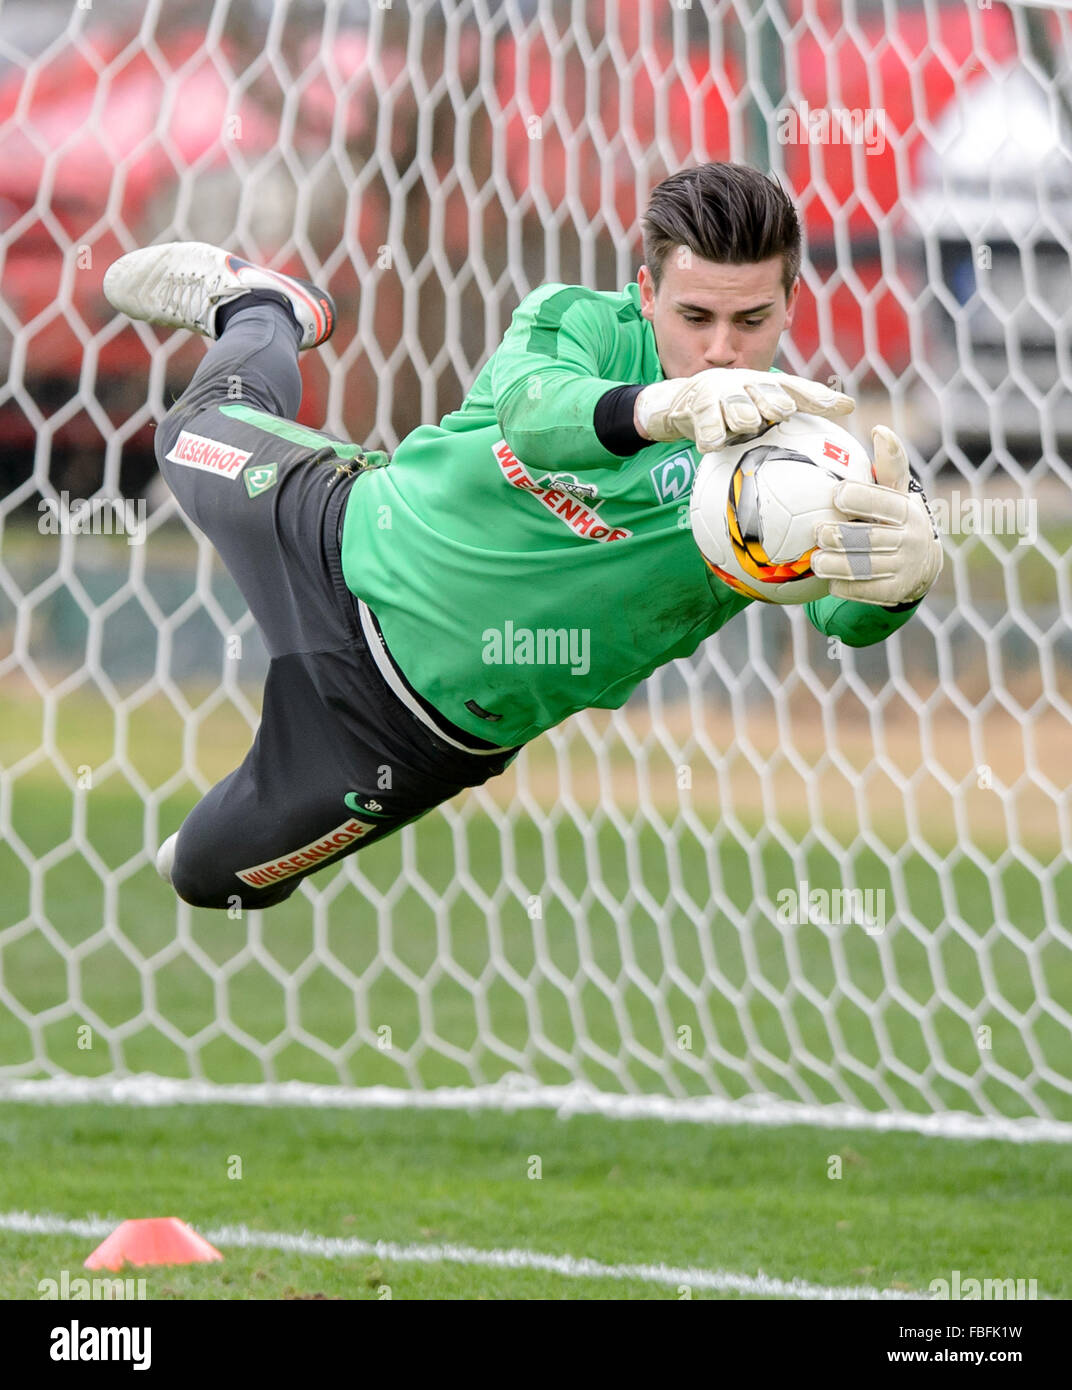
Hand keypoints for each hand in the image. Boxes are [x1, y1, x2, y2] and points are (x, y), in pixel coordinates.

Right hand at [635, 367, 854, 453]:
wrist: (679, 401)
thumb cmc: (727, 410)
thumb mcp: (756, 413)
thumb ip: (789, 418)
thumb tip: (842, 423)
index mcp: (766, 387)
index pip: (798, 389)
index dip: (819, 398)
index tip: (845, 409)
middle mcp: (746, 384)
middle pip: (766, 390)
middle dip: (775, 399)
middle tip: (782, 412)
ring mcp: (720, 392)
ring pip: (735, 403)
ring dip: (743, 413)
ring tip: (748, 424)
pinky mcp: (695, 404)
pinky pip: (704, 421)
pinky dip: (708, 432)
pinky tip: (711, 446)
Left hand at [811, 425, 942, 606]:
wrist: (920, 566)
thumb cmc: (895, 519)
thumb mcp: (897, 493)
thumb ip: (889, 465)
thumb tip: (880, 428)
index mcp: (908, 510)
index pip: (883, 501)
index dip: (860, 497)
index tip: (836, 493)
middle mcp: (912, 538)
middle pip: (869, 537)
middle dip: (840, 535)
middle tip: (817, 532)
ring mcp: (906, 567)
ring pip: (864, 567)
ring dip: (835, 564)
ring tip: (816, 561)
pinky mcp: (897, 592)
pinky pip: (865, 591)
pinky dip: (844, 586)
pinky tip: (830, 582)